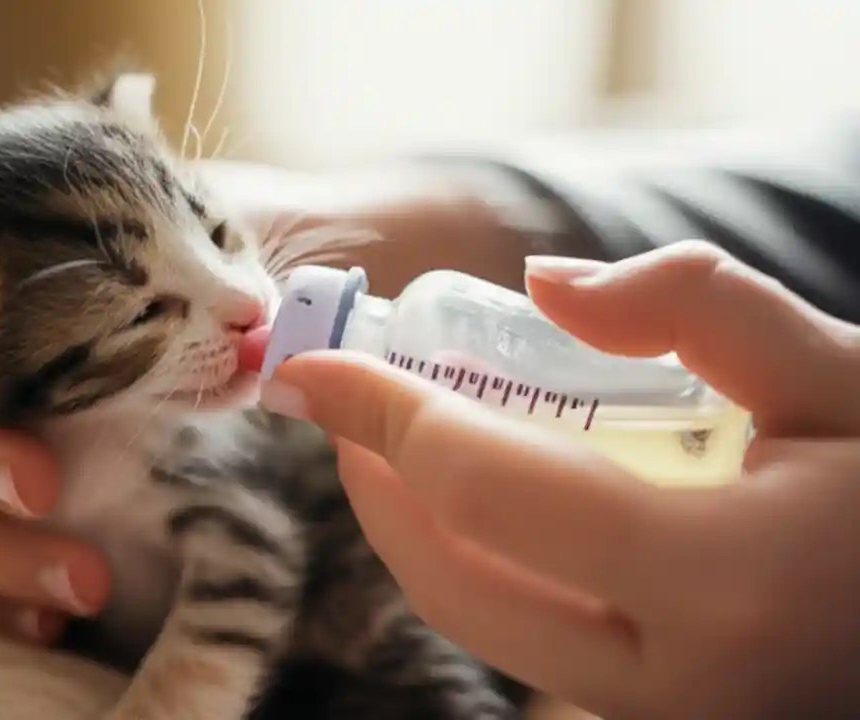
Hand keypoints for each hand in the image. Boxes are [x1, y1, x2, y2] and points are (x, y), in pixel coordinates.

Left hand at [261, 241, 859, 718]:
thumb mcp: (843, 373)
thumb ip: (697, 304)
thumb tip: (542, 286)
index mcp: (725, 586)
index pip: (490, 493)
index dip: (384, 416)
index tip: (314, 362)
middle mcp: (676, 684)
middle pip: (454, 582)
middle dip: (377, 482)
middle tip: (346, 396)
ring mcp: (661, 718)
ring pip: (481, 621)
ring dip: (415, 523)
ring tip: (400, 430)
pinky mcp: (652, 714)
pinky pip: (527, 635)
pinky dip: (476, 557)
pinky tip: (480, 486)